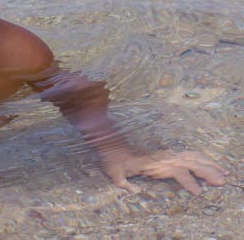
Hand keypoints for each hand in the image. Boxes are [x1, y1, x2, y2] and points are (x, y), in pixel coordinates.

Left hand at [102, 150, 228, 194]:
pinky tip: (212, 164)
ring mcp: (166, 154)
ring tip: (224, 173)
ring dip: (209, 164)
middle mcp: (163, 157)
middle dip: (207, 172)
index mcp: (154, 163)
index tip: (198, 192)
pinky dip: (203, 158)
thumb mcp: (113, 172)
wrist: (109, 141)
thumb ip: (123, 182)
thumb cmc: (112, 159)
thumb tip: (134, 191)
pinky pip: (189, 154)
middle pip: (190, 162)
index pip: (176, 171)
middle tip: (221, 182)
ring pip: (192, 157)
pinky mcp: (167, 153)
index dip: (188, 181)